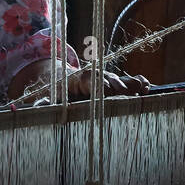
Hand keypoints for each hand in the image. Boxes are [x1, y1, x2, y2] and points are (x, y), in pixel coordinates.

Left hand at [15, 58, 150, 100]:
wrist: (66, 81)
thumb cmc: (59, 93)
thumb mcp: (51, 97)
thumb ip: (45, 103)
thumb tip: (38, 108)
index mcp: (81, 78)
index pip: (90, 80)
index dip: (98, 85)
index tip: (106, 92)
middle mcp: (98, 76)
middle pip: (109, 80)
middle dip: (116, 87)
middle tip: (122, 96)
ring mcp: (110, 79)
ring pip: (123, 79)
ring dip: (132, 85)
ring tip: (142, 91)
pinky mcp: (118, 84)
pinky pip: (131, 81)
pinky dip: (140, 83)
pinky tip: (147, 90)